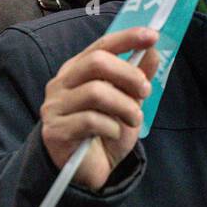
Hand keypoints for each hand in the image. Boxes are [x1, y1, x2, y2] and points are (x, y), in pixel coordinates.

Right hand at [40, 27, 159, 191]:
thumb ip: (137, 78)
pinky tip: (113, 134)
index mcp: (79, 70)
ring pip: (96, 92)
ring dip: (125, 106)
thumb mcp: (129, 104)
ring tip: (134, 119)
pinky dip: (112, 127)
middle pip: (97, 62)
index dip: (127, 38)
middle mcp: (62, 83)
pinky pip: (90, 121)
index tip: (152, 35)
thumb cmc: (106, 133)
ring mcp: (55, 106)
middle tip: (145, 92)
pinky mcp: (55, 130)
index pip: (102, 45)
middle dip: (129, 75)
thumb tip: (152, 51)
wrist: (88, 171)